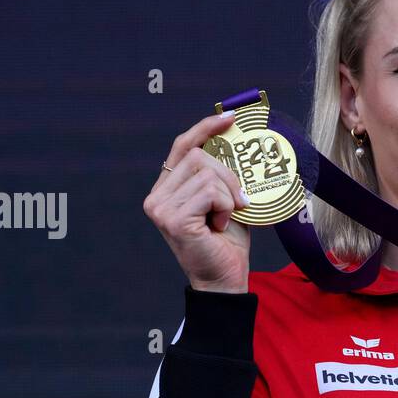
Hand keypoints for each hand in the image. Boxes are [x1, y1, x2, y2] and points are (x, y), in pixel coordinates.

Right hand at [143, 112, 252, 294]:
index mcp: (167, 189)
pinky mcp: (172, 219)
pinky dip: (225, 207)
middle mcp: (157, 196)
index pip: (182, 146)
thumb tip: (237, 141)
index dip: (205, 128)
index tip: (229, 118)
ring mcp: (161, 207)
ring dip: (229, 196)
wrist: (224, 279)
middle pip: (198, 156)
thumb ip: (223, 175)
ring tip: (226, 219)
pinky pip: (211, 193)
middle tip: (240, 201)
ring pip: (208, 174)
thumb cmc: (226, 243)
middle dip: (229, 175)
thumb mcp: (226, 200)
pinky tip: (219, 227)